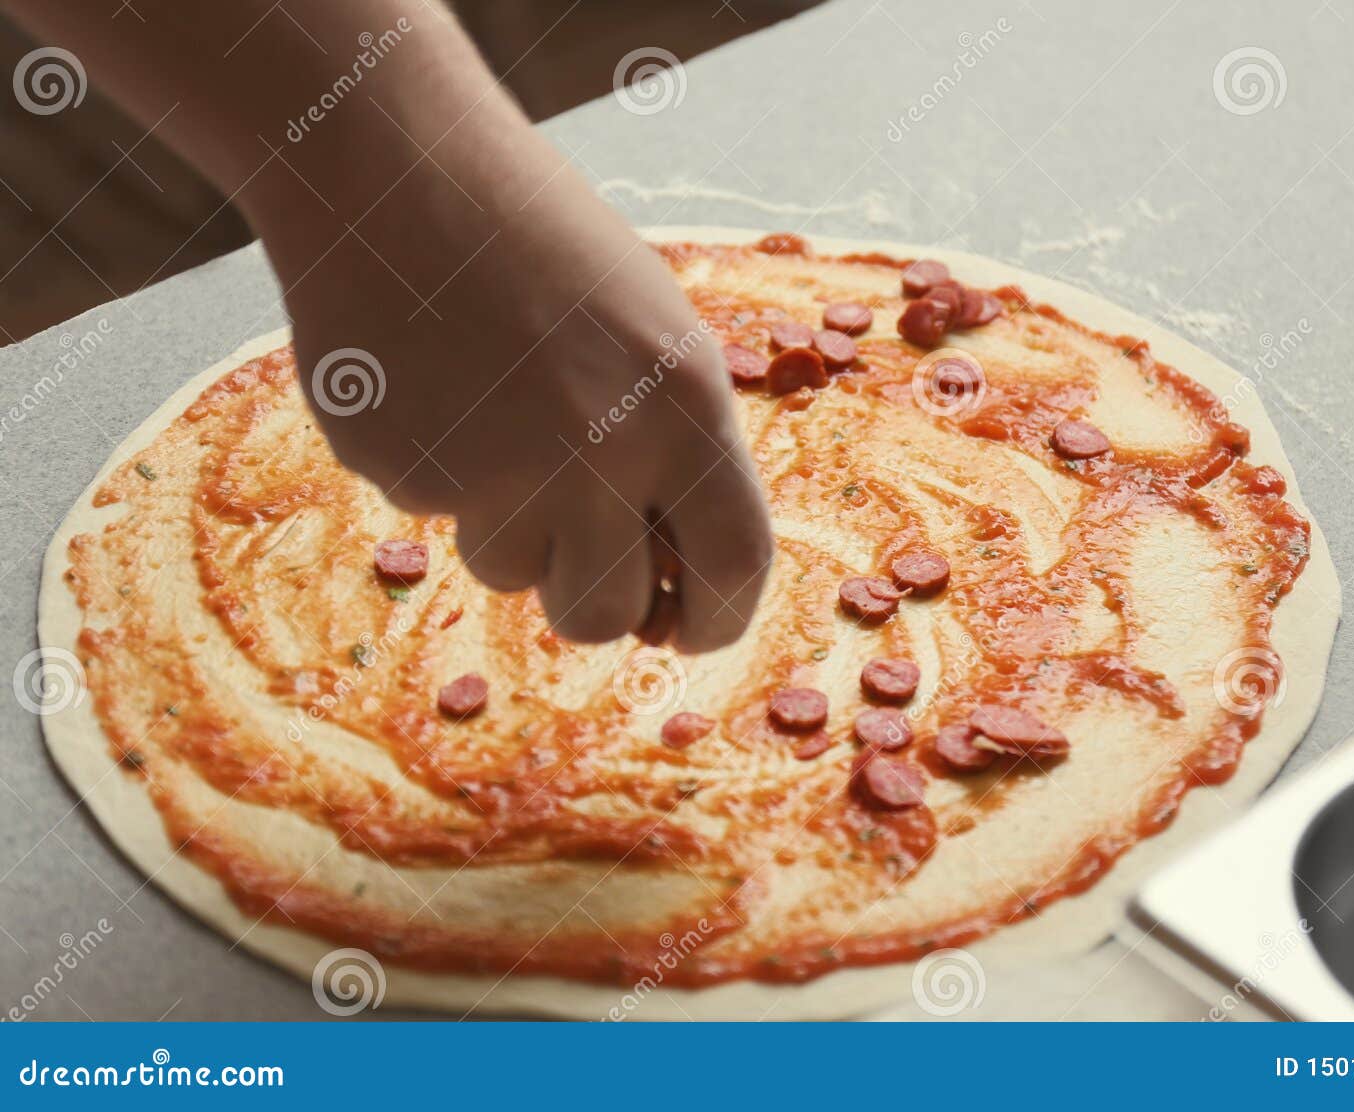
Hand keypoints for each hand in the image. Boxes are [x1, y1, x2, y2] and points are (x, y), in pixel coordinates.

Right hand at [250, 133, 772, 650]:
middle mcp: (600, 448)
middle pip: (606, 616)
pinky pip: (437, 519)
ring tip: (494, 416)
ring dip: (509, 527)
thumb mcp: (656, 338)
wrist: (400, 174)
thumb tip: (675, 583)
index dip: (718, 620)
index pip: (735, 563)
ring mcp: (496, 466)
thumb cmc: (546, 251)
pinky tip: (435, 388)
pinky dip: (440, 474)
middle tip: (578, 549)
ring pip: (512, 575)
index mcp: (686, 405)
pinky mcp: (405, 471)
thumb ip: (678, 453)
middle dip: (596, 603)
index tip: (690, 632)